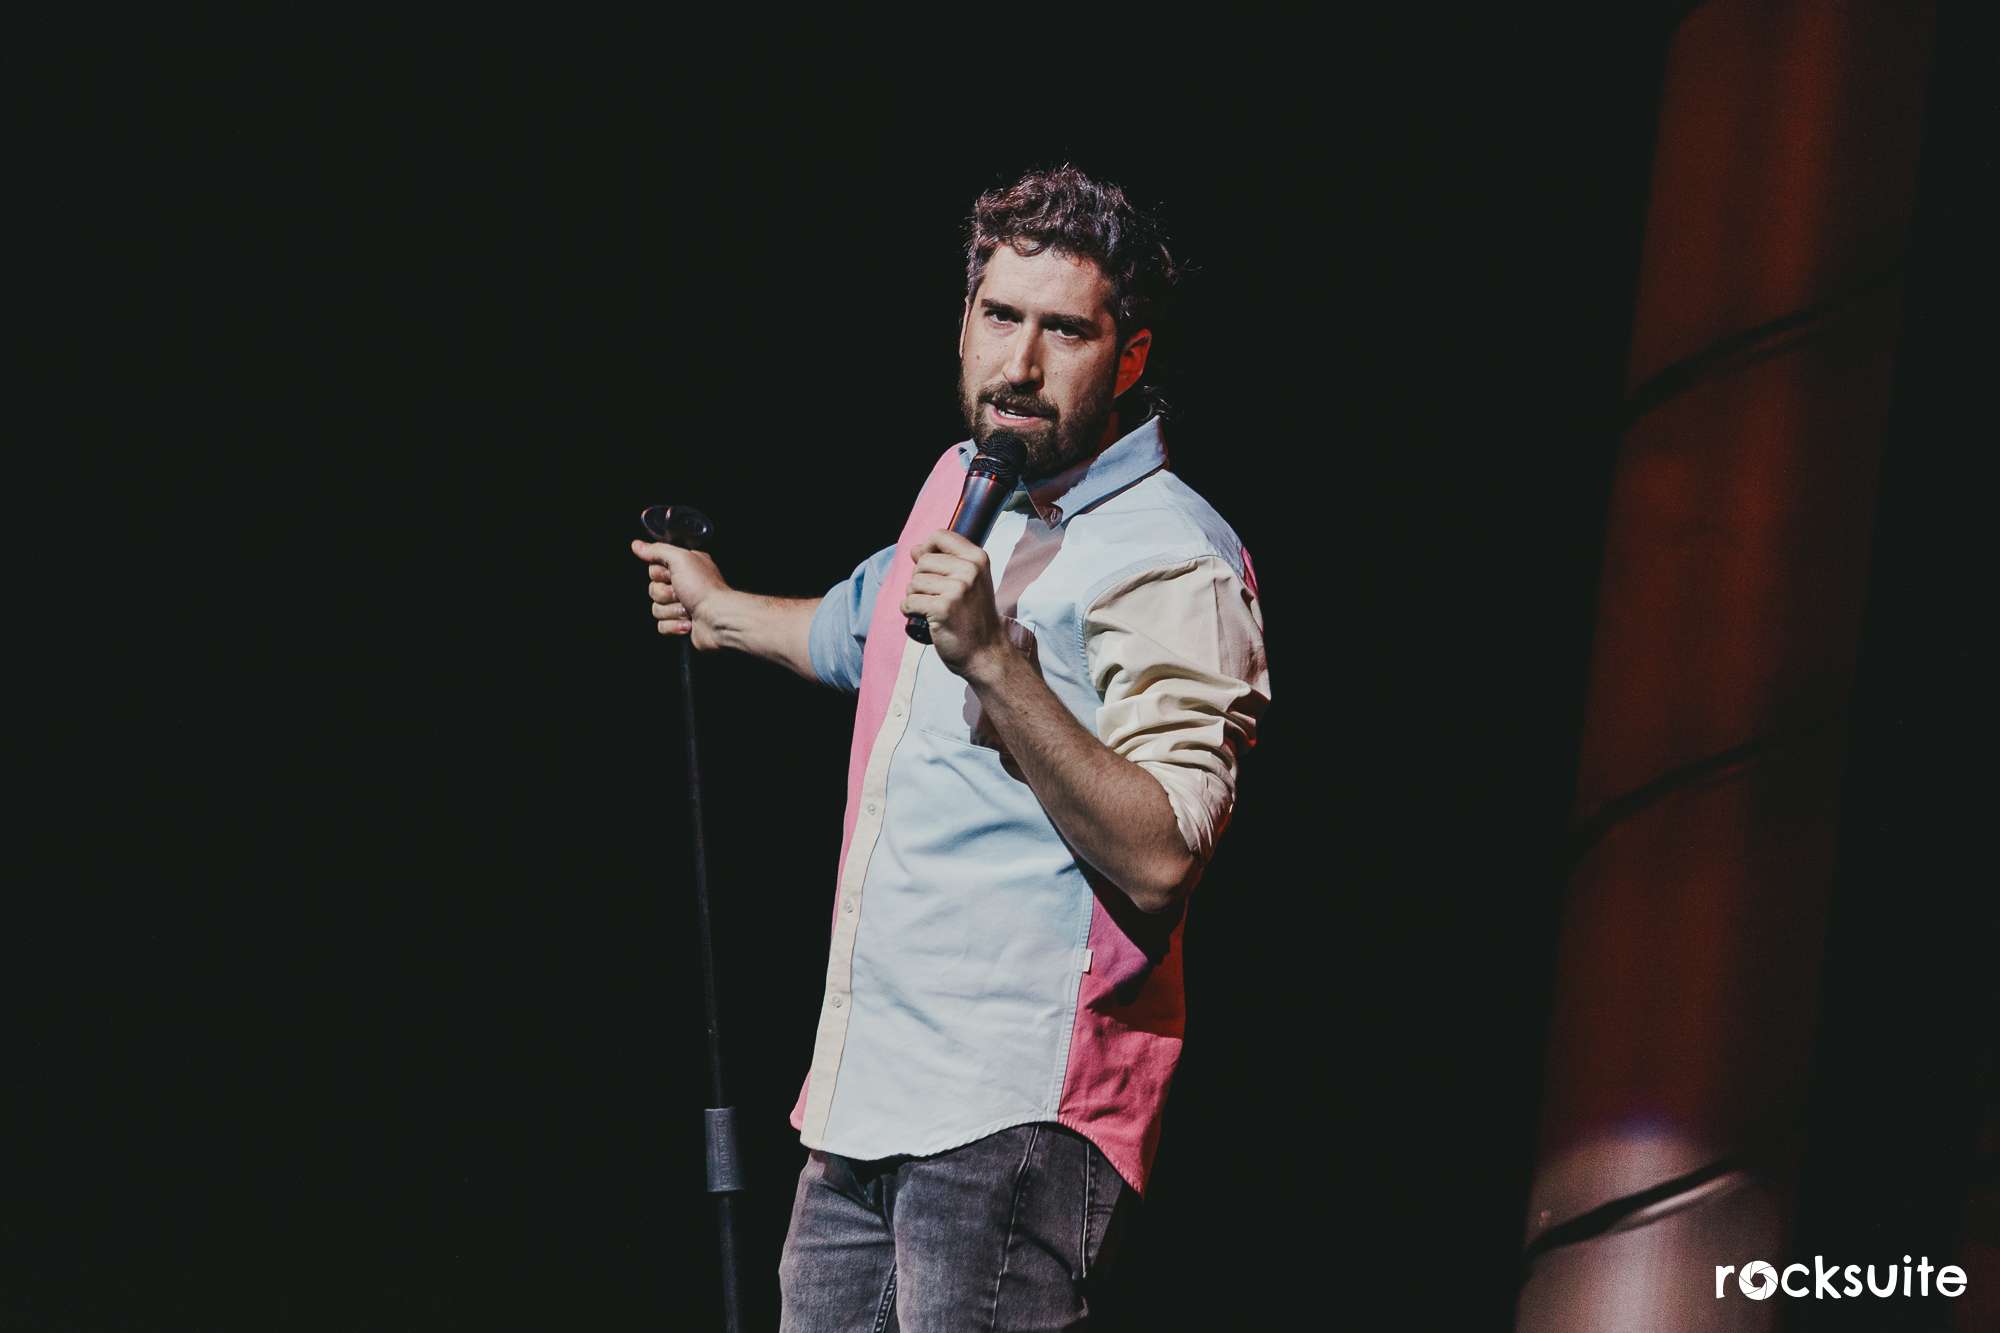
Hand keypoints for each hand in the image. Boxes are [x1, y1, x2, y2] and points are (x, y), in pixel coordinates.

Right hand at [632, 539, 729, 648]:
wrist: (718, 619)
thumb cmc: (705, 589)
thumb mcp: (680, 559)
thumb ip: (657, 550)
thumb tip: (638, 545)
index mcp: (685, 566)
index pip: (654, 568)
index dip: (658, 574)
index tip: (670, 575)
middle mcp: (684, 584)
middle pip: (653, 589)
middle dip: (665, 594)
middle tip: (680, 593)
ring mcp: (683, 605)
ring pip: (656, 609)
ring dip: (671, 611)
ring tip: (688, 609)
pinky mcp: (681, 624)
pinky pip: (662, 626)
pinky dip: (674, 625)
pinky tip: (688, 622)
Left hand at [902, 530, 1009, 679]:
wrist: (986, 654)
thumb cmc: (974, 619)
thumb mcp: (969, 583)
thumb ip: (944, 563)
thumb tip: (914, 549)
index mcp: (977, 558)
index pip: (940, 535)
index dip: (926, 549)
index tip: (929, 568)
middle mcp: (970, 570)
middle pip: (922, 561)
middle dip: (919, 580)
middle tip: (934, 599)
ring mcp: (957, 589)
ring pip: (913, 582)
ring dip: (915, 598)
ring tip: (931, 610)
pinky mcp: (943, 608)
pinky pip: (909, 602)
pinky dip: (909, 612)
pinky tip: (923, 619)